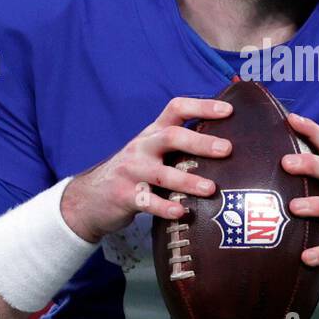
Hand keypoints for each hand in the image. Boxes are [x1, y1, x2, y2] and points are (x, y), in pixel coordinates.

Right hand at [61, 96, 232, 241]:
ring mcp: (132, 172)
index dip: (202, 106)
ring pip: (162, 173)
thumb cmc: (134, 173)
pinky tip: (181, 212)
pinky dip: (165, 208)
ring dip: (188, 180)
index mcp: (152, 133)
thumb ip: (178, 147)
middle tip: (226, 149)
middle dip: (200, 142)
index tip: (228, 110)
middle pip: (171, 136)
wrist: (90, 197)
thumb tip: (224, 146)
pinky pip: (148, 202)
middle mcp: (142, 148)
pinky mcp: (125, 196)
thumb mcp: (151, 152)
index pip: (176, 109)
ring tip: (210, 189)